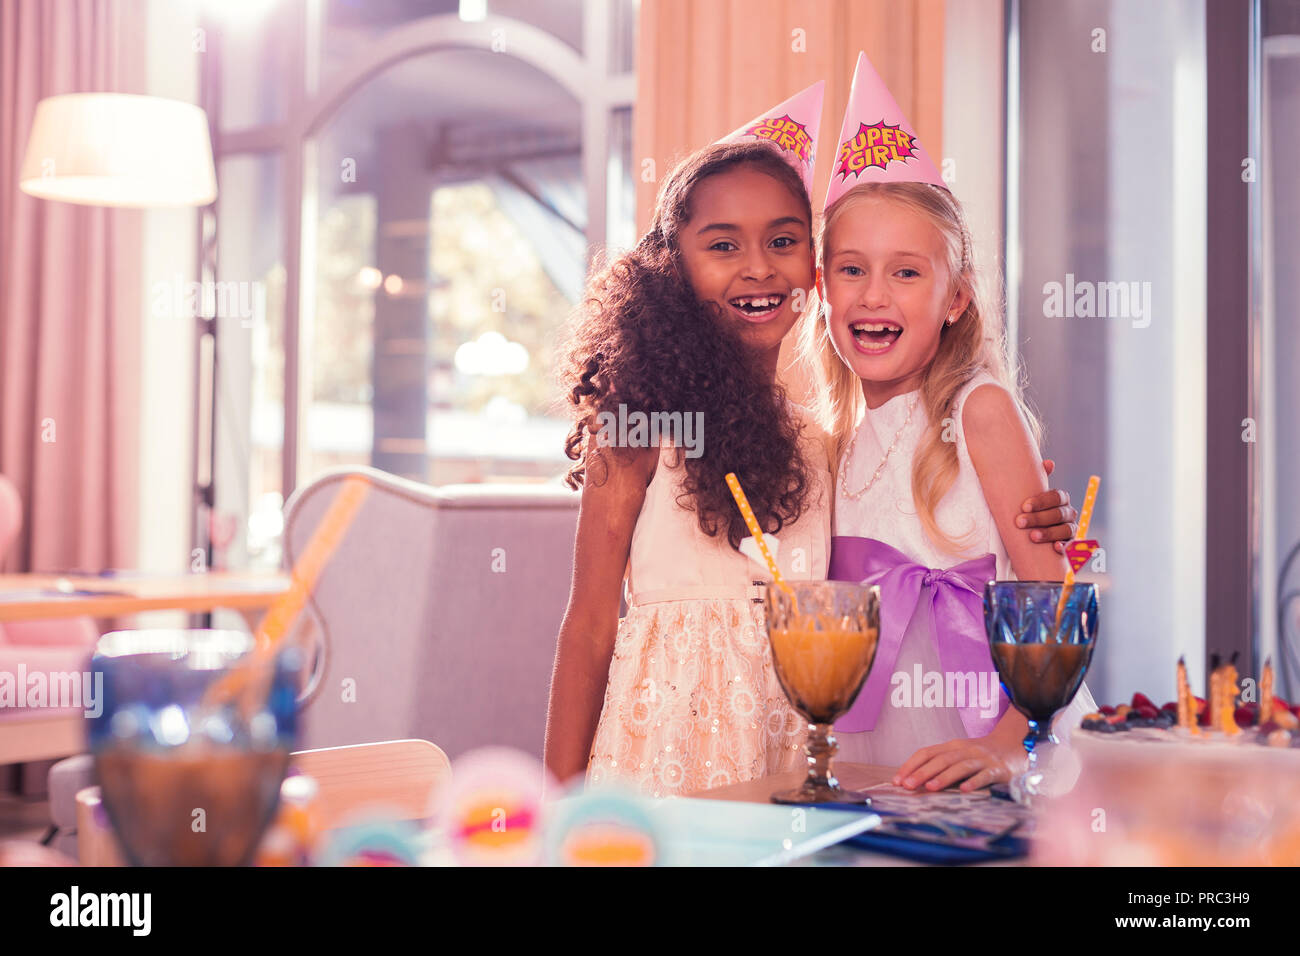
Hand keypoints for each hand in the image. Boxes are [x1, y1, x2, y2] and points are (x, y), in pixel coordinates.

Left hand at [891, 735, 1027, 792]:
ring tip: (930, 787)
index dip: (911, 765)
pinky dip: (974, 782)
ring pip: (960, 766)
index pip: (927, 753)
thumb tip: (913, 779)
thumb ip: (940, 764)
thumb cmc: (980, 754)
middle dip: (922, 772)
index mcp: (952, 746)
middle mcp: (965, 750)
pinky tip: (964, 790)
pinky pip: (985, 775)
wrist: (1014, 746)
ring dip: (944, 777)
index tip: (898, 779)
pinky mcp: (998, 769)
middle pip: (941, 760)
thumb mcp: (959, 754)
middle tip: (907, 785)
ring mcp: (982, 758)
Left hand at [1018, 458, 1076, 553]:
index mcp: (1059, 499)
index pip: (1056, 497)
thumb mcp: (1026, 496)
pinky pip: (1071, 546)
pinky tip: (1055, 548)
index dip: (1041, 501)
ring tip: (1032, 536)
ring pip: (1065, 529)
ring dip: (1049, 533)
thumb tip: (1049, 463)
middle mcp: (1068, 513)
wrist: (1026, 534)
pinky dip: (1064, 546)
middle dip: (1038, 518)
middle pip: (1058, 514)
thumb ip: (1035, 479)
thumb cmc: (1026, 510)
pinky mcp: (1069, 545)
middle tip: (1019, 522)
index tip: (1024, 506)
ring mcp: (1070, 529)